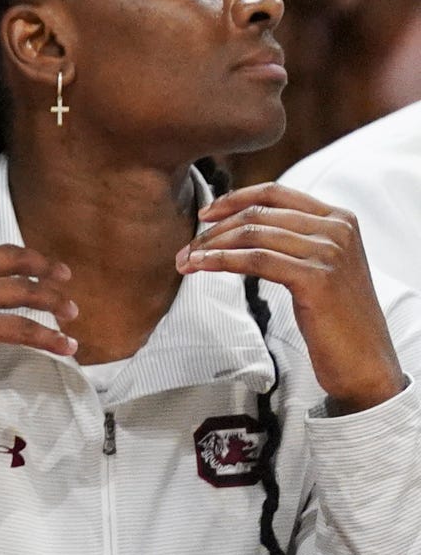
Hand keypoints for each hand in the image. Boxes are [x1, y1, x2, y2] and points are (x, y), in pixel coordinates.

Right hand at [0, 241, 77, 394]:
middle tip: (62, 275)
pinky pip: (23, 328)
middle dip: (42, 265)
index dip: (6, 255)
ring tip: (72, 311)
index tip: (20, 262)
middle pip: (11, 260)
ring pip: (24, 291)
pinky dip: (50, 337)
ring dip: (53, 300)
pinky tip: (66, 346)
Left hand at [186, 185, 408, 415]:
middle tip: (188, 248)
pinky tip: (201, 267)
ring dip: (211, 247)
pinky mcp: (316, 278)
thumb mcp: (322, 264)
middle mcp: (337, 229)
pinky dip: (221, 261)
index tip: (205, 214)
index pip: (275, 193)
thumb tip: (239, 222)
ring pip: (252, 235)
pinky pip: (255, 260)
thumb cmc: (337, 317)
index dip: (233, 199)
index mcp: (340, 218)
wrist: (365, 361)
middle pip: (258, 214)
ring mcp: (329, 252)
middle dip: (214, 230)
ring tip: (187, 260)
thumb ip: (294, 237)